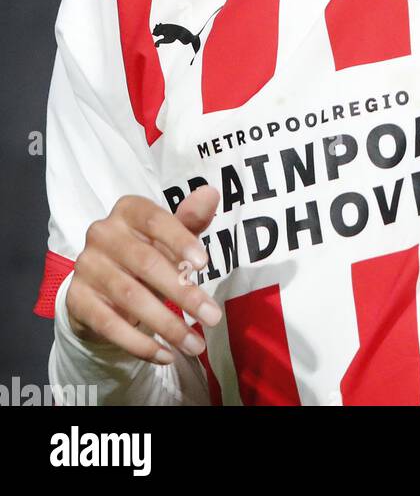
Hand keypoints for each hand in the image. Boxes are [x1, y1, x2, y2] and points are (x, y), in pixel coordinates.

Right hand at [65, 186, 221, 364]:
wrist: (103, 285)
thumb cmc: (148, 253)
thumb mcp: (170, 237)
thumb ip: (190, 220)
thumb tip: (210, 193)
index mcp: (128, 210)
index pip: (155, 220)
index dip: (180, 241)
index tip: (204, 265)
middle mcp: (102, 233)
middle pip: (146, 263)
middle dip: (183, 293)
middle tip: (212, 317)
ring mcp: (86, 265)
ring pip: (130, 297)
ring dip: (166, 325)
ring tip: (194, 344)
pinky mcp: (76, 299)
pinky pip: (109, 324)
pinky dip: (139, 343)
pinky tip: (165, 355)